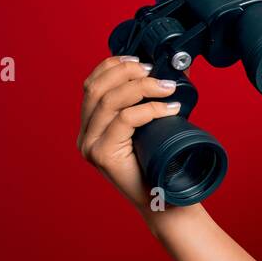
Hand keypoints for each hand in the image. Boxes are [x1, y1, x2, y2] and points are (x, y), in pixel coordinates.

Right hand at [77, 55, 181, 212]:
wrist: (165, 200)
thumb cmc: (162, 163)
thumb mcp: (154, 124)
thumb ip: (152, 99)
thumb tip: (175, 68)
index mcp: (92, 125)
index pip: (91, 85)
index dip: (113, 66)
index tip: (140, 60)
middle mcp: (86, 135)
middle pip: (96, 89)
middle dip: (128, 73)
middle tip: (156, 74)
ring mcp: (90, 145)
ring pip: (109, 102)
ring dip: (142, 88)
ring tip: (168, 88)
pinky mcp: (102, 155)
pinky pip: (124, 121)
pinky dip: (149, 109)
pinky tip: (170, 109)